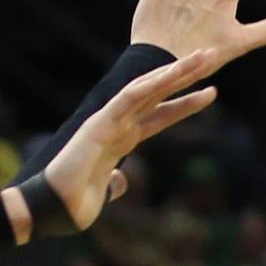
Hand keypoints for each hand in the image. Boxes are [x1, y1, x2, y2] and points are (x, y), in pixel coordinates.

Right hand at [38, 48, 223, 230]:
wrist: (53, 210)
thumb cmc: (74, 204)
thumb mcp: (104, 193)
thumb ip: (114, 184)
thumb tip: (121, 182)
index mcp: (123, 139)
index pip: (161, 115)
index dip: (186, 104)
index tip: (212, 92)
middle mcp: (118, 124)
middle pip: (158, 94)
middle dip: (185, 76)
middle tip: (211, 55)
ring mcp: (109, 121)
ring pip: (147, 88)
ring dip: (175, 72)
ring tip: (202, 57)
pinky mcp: (99, 124)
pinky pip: (128, 99)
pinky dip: (150, 85)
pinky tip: (171, 74)